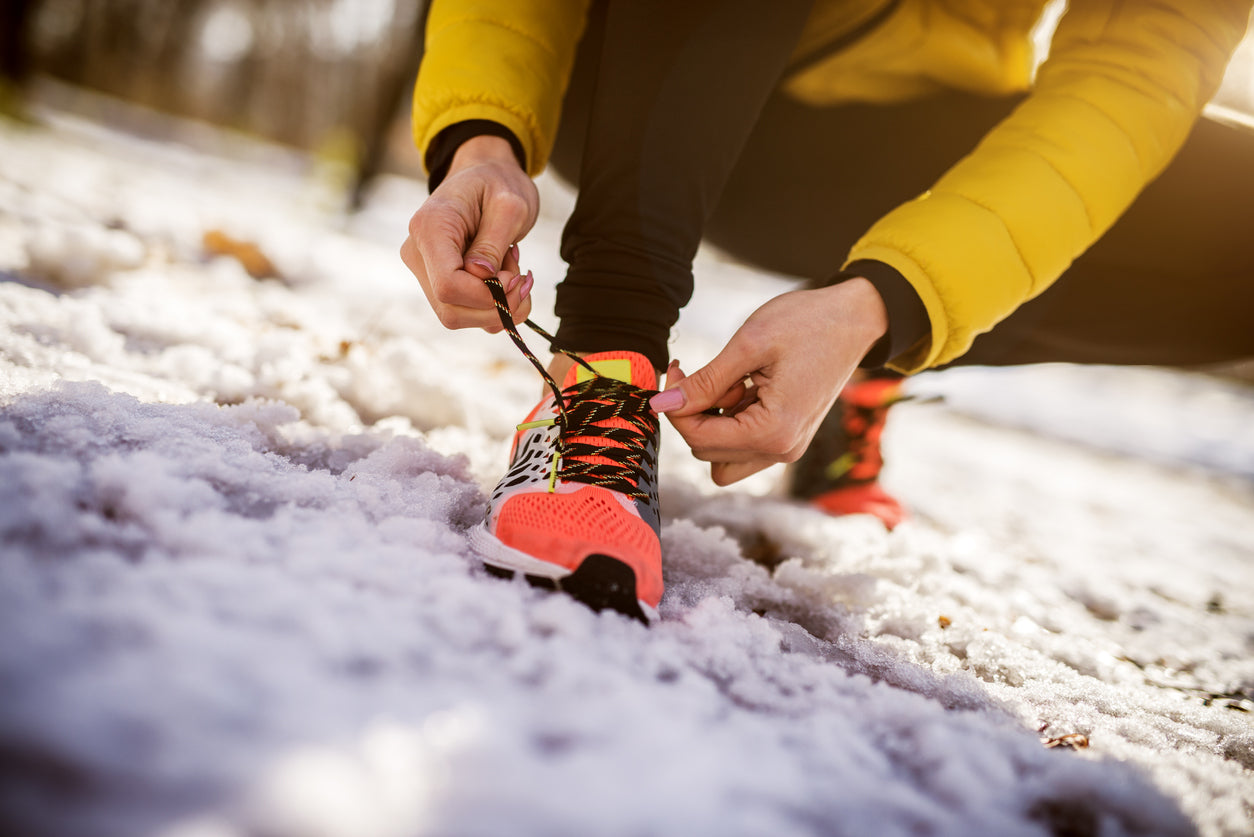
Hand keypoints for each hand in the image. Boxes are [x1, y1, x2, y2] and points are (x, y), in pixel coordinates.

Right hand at [400, 134, 539, 331]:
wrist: (485, 175)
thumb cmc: (498, 183)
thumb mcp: (510, 204)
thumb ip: (494, 242)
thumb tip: (482, 276)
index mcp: (429, 228)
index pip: (448, 285)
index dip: (487, 294)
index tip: (516, 277)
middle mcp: (418, 254)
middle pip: (451, 310)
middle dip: (496, 304)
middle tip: (521, 275)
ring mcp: (425, 271)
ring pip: (457, 317)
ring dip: (497, 306)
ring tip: (513, 269)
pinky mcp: (438, 283)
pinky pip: (465, 313)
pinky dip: (494, 306)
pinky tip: (505, 277)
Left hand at [651, 278, 888, 485]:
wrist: (856, 319)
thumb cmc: (808, 324)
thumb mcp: (749, 345)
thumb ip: (705, 381)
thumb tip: (663, 404)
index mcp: (773, 431)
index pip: (698, 438)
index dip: (676, 405)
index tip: (677, 370)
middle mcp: (782, 450)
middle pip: (706, 450)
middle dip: (694, 412)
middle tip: (698, 370)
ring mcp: (787, 447)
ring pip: (721, 456)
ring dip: (714, 422)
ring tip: (731, 382)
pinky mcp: (788, 438)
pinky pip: (743, 445)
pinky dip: (732, 421)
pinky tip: (745, 387)